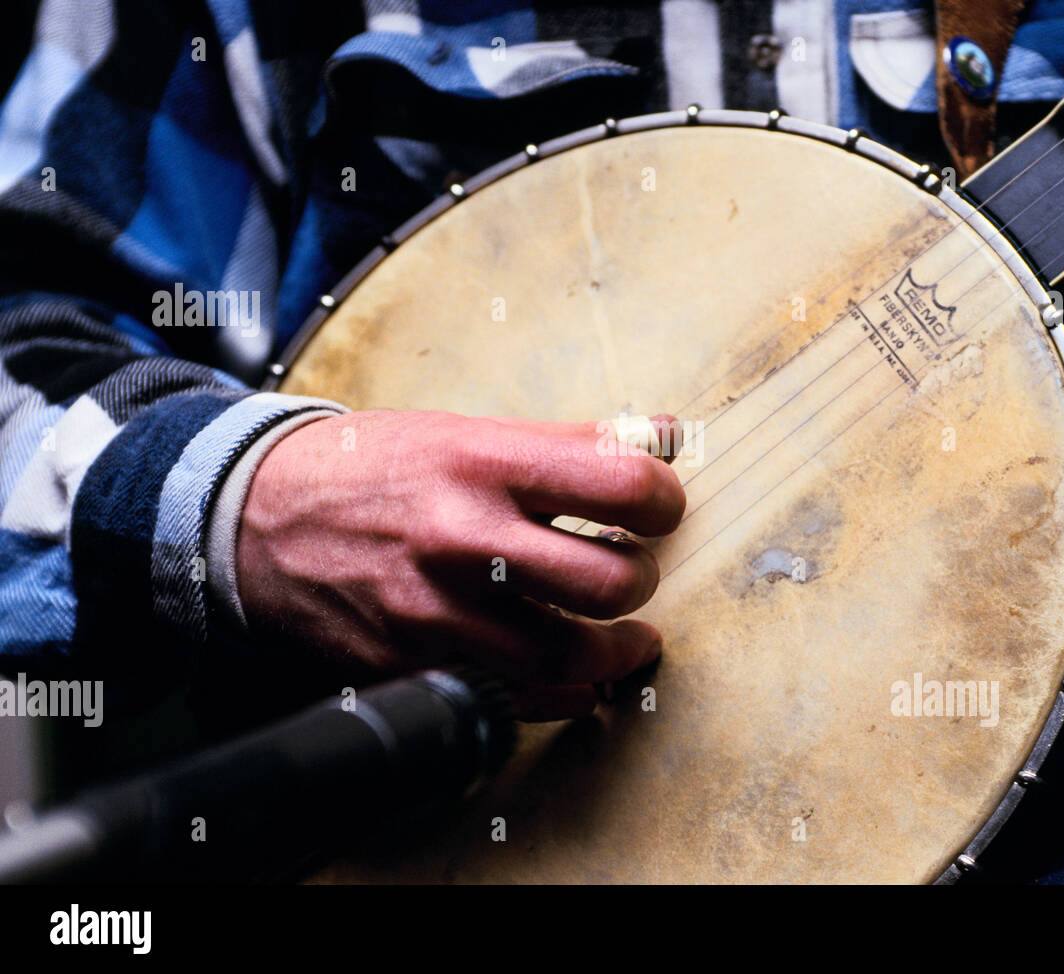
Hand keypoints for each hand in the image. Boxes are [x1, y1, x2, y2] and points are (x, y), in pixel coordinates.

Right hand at [235, 410, 685, 719]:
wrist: (257, 517)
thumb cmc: (372, 468)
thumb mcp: (466, 432)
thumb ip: (570, 441)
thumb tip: (666, 436)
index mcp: (482, 466)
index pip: (621, 486)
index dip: (661, 501)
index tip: (656, 509)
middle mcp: (461, 541)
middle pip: (606, 584)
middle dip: (640, 580)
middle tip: (633, 573)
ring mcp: (433, 614)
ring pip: (568, 658)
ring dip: (615, 650)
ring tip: (621, 634)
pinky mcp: (410, 667)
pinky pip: (516, 703)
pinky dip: (564, 693)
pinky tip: (573, 672)